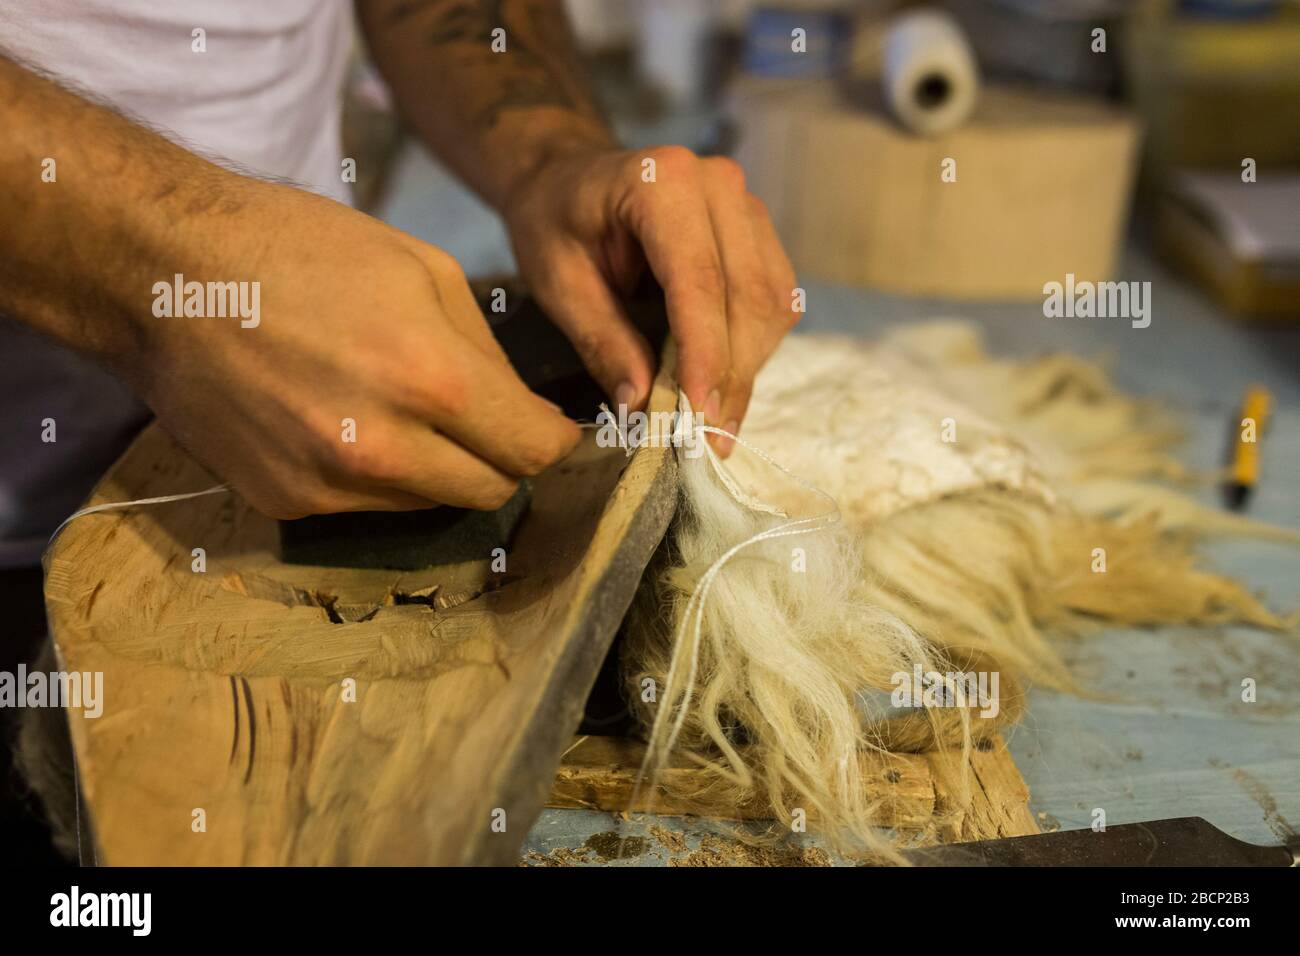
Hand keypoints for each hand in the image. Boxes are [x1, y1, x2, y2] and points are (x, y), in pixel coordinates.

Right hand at [126, 183, 579, 518]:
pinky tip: (343, 422)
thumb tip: (522, 410)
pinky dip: (377, 477)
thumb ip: (485, 351)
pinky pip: (365, 508)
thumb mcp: (421, 269)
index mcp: (431, 380)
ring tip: (403, 412)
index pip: (534, 452)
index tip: (555, 429)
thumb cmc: (300, 249)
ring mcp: (329, 487)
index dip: (556, 441)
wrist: (163, 272)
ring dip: (439, 470)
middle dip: (503, 459)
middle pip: (491, 491)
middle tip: (489, 425)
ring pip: (429, 506)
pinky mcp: (284, 504)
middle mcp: (384, 450)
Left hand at [503, 145, 799, 452]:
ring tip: (714, 423)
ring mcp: (746, 206)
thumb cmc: (554, 224)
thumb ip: (602, 342)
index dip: (705, 354)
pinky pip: (775, 300)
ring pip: (771, 304)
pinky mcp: (758, 233)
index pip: (699, 281)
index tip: (699, 415)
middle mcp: (717, 184)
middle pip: (747, 297)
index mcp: (662, 182)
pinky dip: (753, 349)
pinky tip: (723, 384)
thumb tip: (641, 408)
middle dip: (731, 375)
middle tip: (708, 441)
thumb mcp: (557, 284)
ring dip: (748, 369)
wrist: (567, 177)